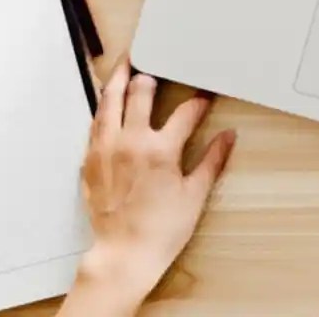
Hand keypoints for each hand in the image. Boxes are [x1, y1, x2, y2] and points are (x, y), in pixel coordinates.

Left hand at [58, 59, 235, 316]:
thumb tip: (228, 137)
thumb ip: (212, 160)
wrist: (124, 253)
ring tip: (124, 64)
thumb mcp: (195, 194)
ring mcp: (106, 149)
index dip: (199, 101)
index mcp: (160, 150)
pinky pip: (95, 123)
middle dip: (151, 77)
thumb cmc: (160, 230)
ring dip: (118, 80)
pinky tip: (107, 102)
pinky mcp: (91, 160)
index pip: (185, 112)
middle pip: (139, 93)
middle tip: (156, 67)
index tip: (204, 97)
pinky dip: (103, 107)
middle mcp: (130, 142)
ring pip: (109, 101)